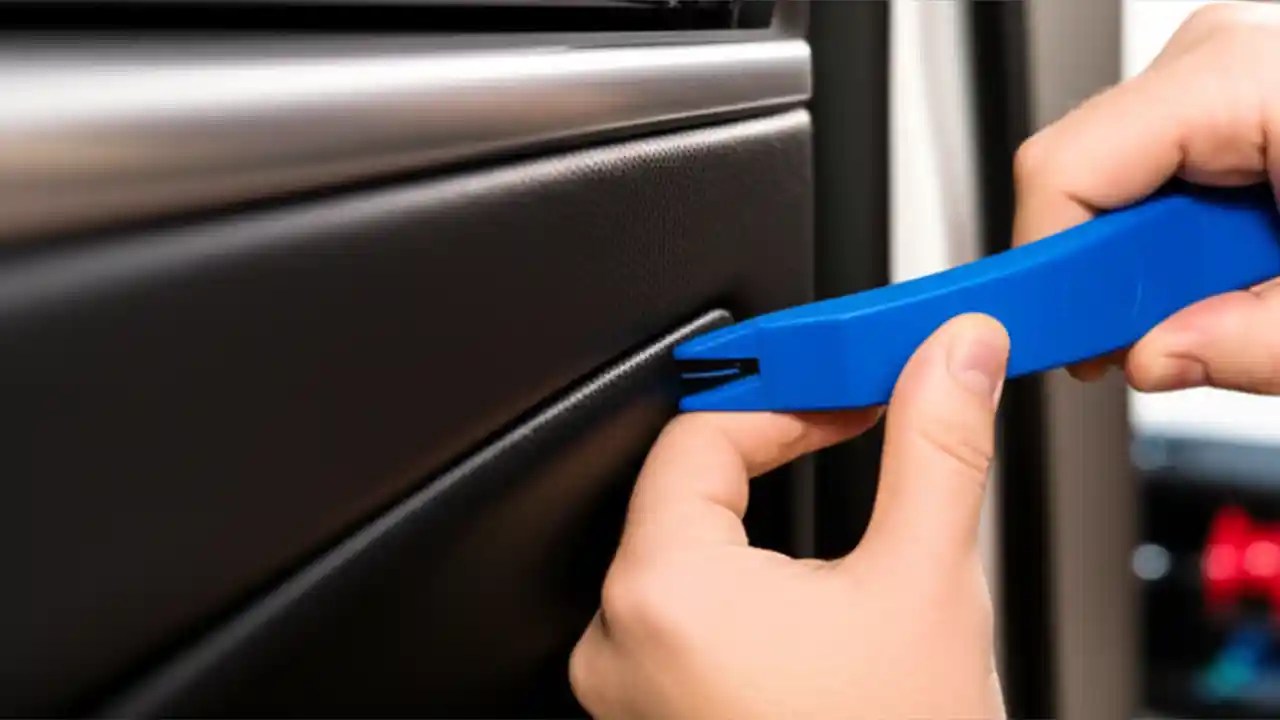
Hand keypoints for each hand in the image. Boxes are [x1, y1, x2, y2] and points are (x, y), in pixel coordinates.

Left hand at [569, 315, 1008, 718]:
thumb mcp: (927, 586)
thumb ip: (936, 448)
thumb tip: (952, 358)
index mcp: (666, 591)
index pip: (701, 434)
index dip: (786, 397)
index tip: (848, 391)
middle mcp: (620, 642)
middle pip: (687, 491)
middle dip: (778, 453)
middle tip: (857, 434)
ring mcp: (628, 691)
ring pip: (687, 556)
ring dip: (763, 521)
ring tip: (844, 525)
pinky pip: (682, 620)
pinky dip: (743, 587)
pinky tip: (806, 604)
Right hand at [1012, 1, 1279, 391]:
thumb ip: (1251, 342)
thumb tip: (1152, 357)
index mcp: (1250, 79)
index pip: (1065, 168)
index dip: (1044, 267)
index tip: (1051, 341)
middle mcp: (1227, 54)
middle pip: (1085, 172)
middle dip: (1112, 274)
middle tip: (1173, 336)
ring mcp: (1232, 67)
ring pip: (1121, 176)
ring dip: (1159, 261)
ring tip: (1246, 292)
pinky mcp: (1243, 93)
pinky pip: (1166, 168)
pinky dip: (1189, 235)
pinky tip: (1249, 259)